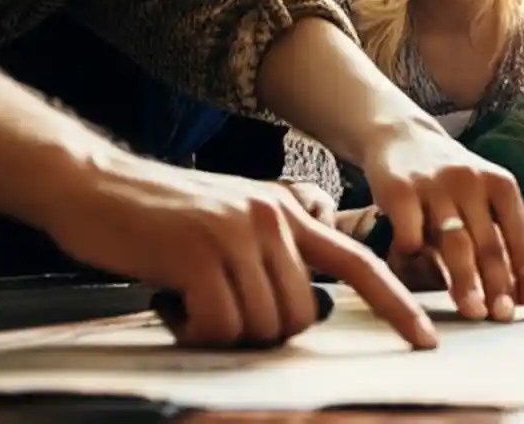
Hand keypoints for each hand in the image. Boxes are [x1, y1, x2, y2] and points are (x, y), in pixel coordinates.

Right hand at [46, 151, 436, 349]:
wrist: (97, 184)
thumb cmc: (167, 215)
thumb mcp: (238, 218)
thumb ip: (279, 251)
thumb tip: (305, 309)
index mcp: (290, 214)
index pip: (361, 264)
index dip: (397, 305)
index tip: (426, 339)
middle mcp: (274, 220)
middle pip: (301, 315)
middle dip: (264, 330)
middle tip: (218, 310)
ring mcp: (238, 235)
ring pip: (262, 325)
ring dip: (223, 330)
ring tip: (191, 301)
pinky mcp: (199, 255)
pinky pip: (220, 326)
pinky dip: (196, 331)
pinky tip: (173, 305)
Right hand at [361, 122, 523, 322]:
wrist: (401, 136)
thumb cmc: (450, 181)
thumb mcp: (482, 196)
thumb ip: (499, 237)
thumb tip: (522, 294)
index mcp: (501, 185)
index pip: (521, 237)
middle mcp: (472, 182)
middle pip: (490, 243)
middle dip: (500, 285)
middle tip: (504, 317)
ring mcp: (435, 185)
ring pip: (455, 242)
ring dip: (467, 281)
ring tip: (474, 312)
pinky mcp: (400, 189)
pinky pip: (411, 231)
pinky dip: (416, 254)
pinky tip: (417, 270)